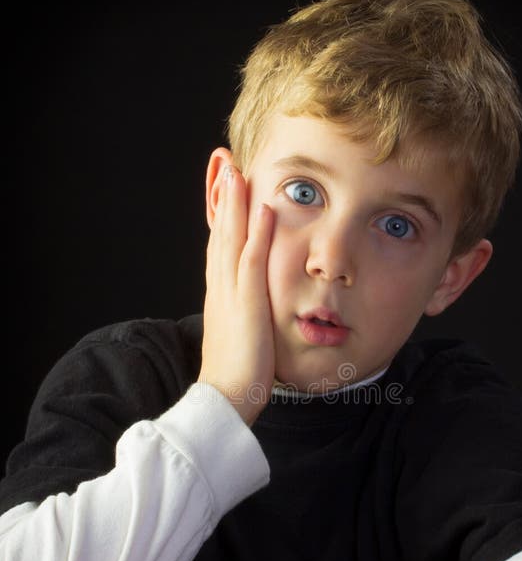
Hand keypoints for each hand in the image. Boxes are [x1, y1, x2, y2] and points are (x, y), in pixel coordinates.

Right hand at [199, 161, 274, 424]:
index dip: (221, 213)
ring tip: (236, 169)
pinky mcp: (246, 305)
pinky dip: (256, 233)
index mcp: (220, 295)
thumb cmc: (236, 374)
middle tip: (223, 161)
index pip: (220, 245)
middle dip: (221, 196)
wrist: (224, 399)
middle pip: (220, 233)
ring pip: (231, 239)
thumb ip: (243, 315)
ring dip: (233, 203)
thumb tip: (249, 307)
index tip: (224, 184)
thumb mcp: (240, 336)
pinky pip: (251, 262)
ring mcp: (231, 294)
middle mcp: (220, 288)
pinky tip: (263, 208)